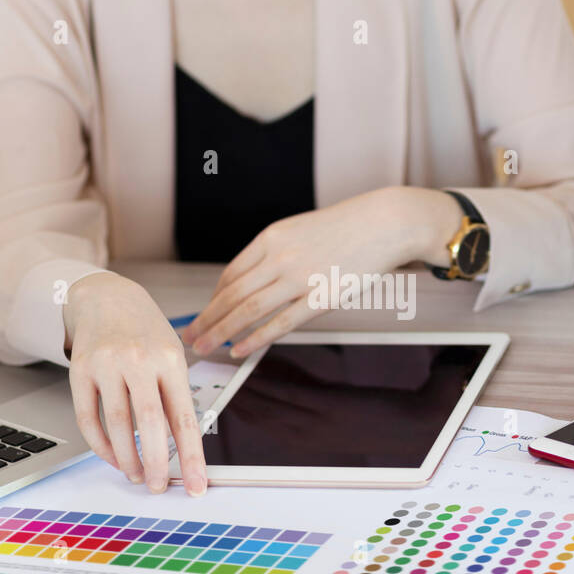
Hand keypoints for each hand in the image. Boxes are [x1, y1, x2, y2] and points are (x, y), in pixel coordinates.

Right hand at [63, 272, 206, 493]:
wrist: (107, 297)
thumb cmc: (147, 332)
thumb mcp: (172, 356)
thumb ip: (175, 397)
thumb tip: (177, 446)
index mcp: (170, 360)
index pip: (184, 418)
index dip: (191, 457)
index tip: (196, 485)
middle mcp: (139, 360)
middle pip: (149, 424)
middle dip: (155, 464)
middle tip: (157, 487)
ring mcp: (107, 364)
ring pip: (116, 425)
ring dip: (126, 459)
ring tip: (135, 475)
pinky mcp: (80, 370)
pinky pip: (88, 418)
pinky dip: (100, 445)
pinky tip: (112, 456)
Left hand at [181, 188, 460, 356]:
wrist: (384, 223)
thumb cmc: (347, 228)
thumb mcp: (301, 231)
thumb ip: (276, 255)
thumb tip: (253, 284)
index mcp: (272, 238)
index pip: (231, 274)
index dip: (213, 300)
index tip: (204, 315)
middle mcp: (279, 257)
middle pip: (231, 295)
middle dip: (206, 319)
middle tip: (189, 337)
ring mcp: (299, 278)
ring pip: (248, 310)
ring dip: (221, 332)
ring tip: (203, 347)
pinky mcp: (321, 298)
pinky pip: (280, 324)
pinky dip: (255, 339)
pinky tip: (240, 350)